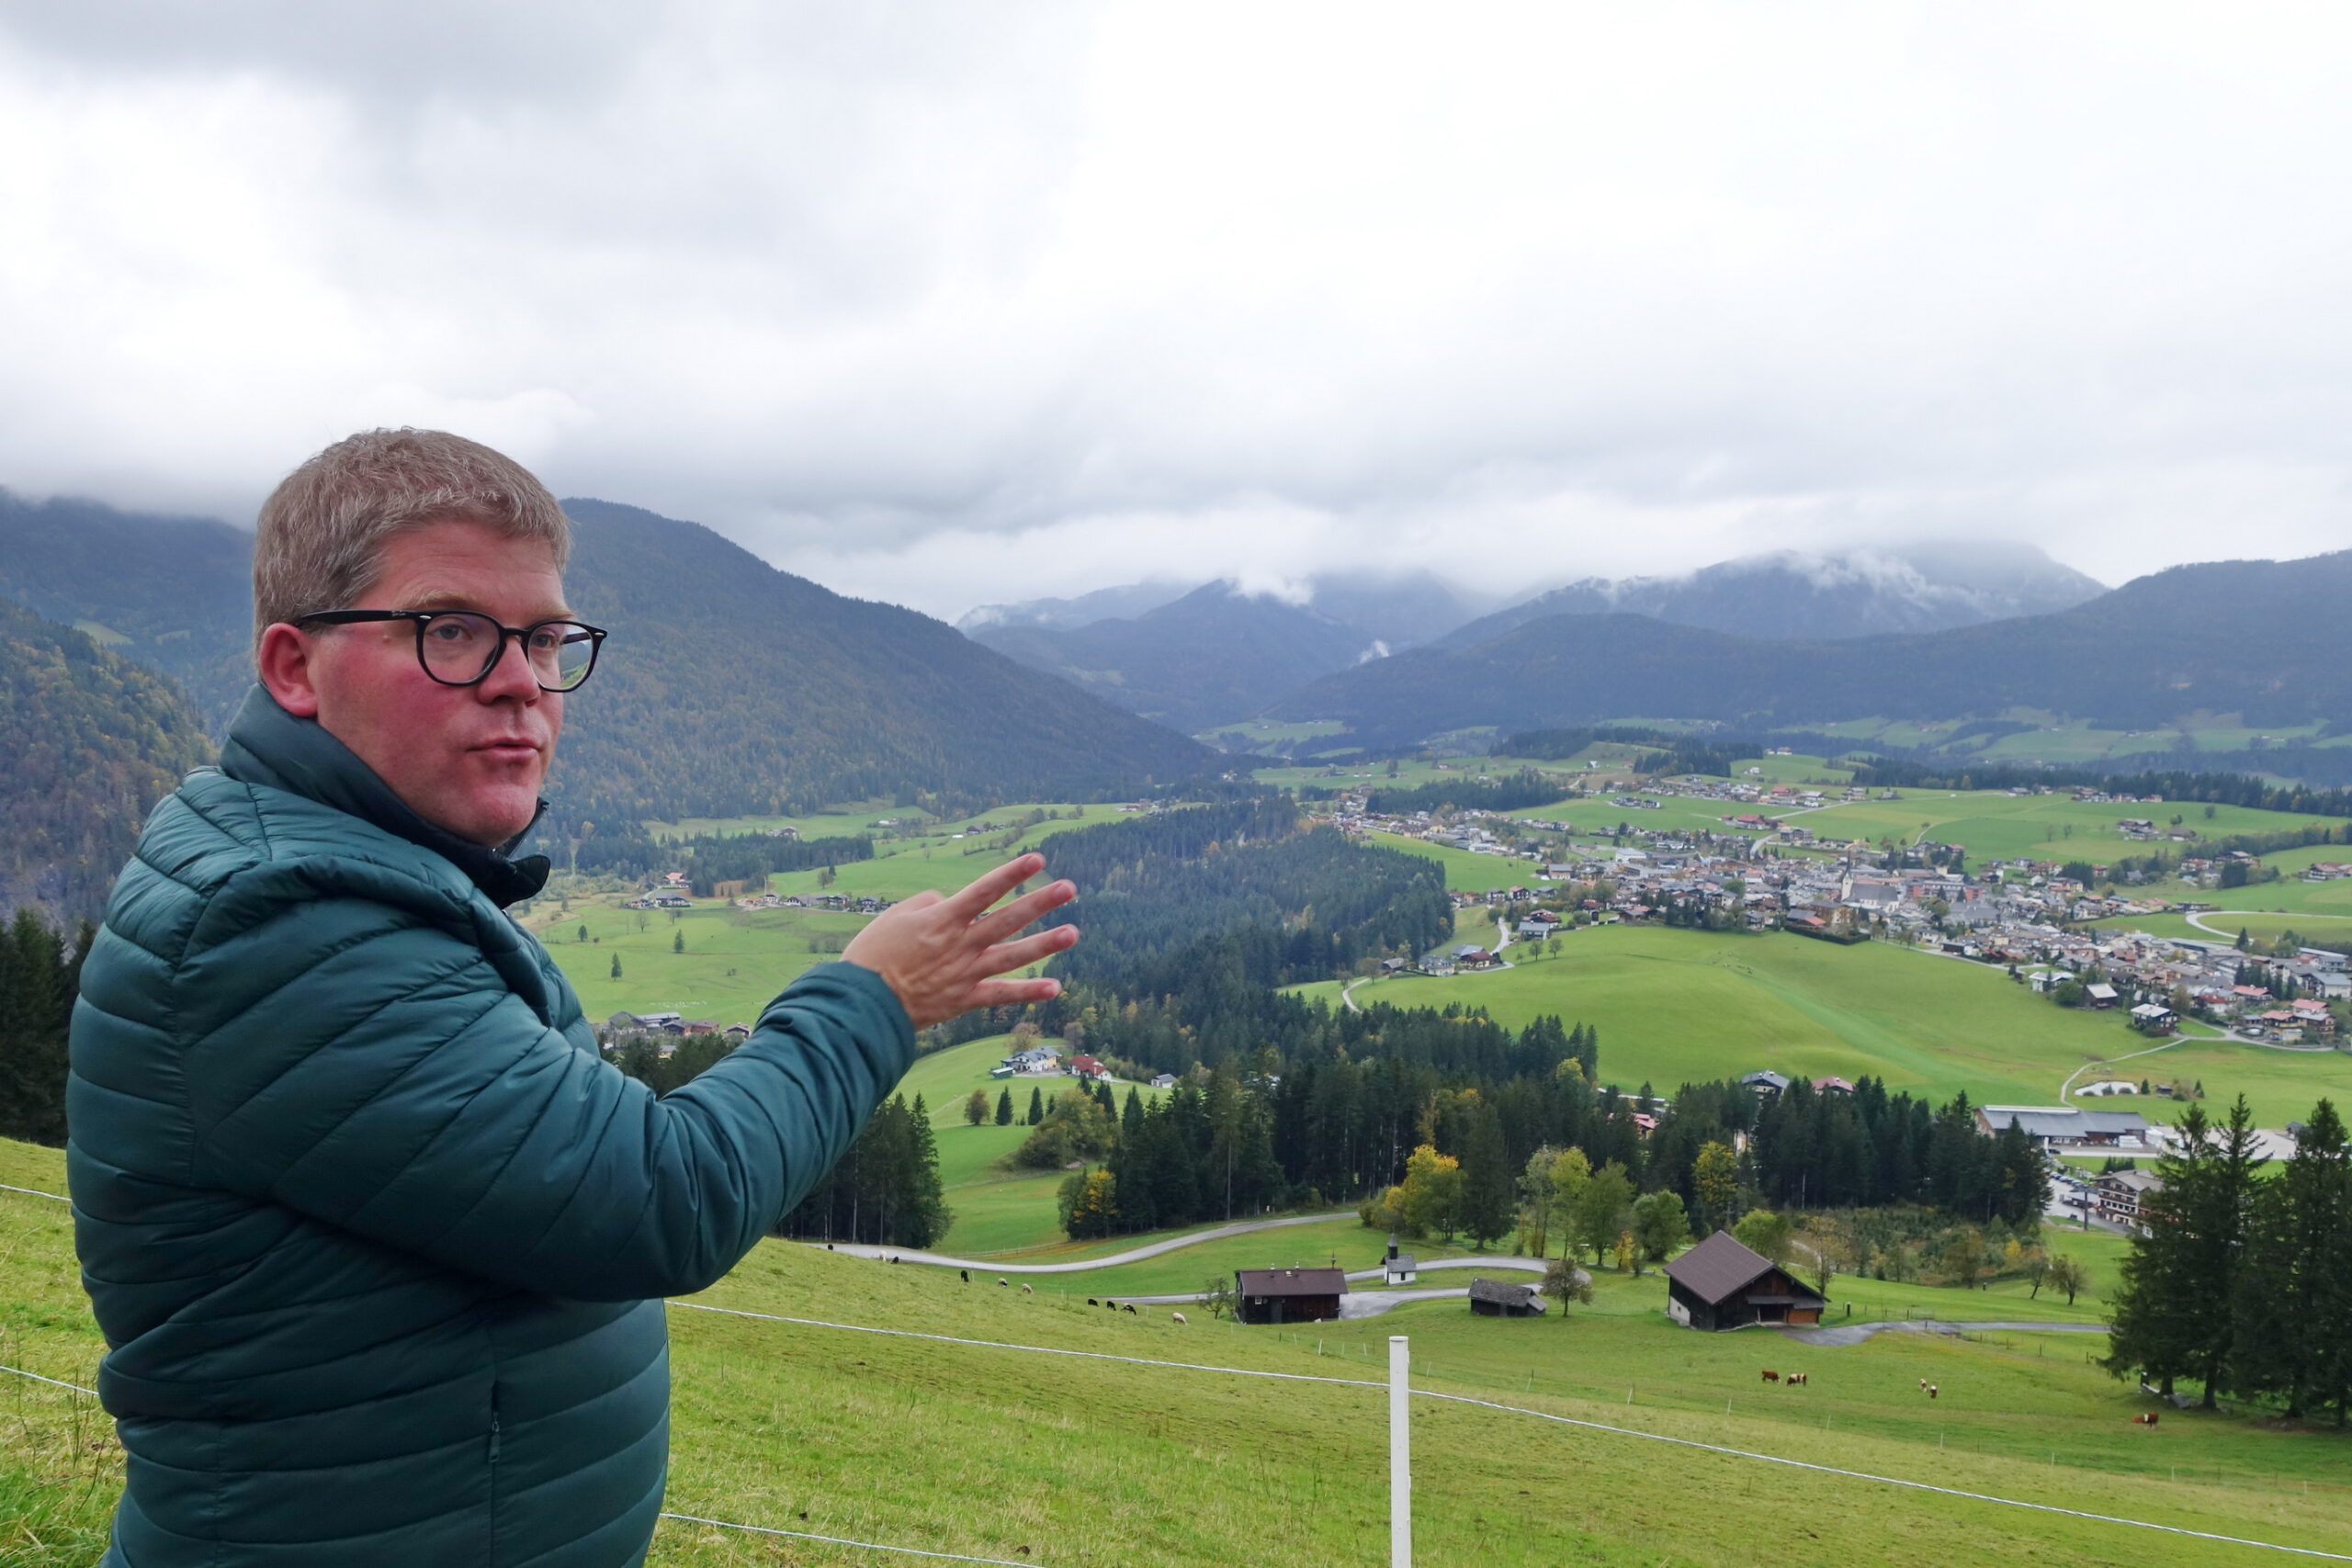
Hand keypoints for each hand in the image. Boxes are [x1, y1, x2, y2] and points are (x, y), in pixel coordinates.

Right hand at [841, 852, 1078, 1028]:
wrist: (862, 1004)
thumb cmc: (872, 955)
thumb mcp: (894, 917)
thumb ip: (928, 904)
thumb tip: (949, 902)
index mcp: (942, 920)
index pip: (984, 890)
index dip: (1011, 873)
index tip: (1037, 859)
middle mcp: (960, 944)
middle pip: (1007, 919)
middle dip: (1039, 902)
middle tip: (1069, 888)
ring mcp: (965, 972)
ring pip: (1012, 955)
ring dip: (1044, 944)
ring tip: (1072, 933)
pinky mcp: (964, 999)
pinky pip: (1001, 994)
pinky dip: (1028, 992)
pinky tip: (1055, 988)